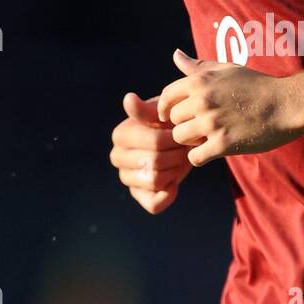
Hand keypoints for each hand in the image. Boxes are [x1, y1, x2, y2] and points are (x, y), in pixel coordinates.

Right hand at [110, 91, 196, 213]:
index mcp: (121, 135)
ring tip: (180, 160)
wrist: (178, 138)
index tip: (186, 134)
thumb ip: (146, 109)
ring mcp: (126, 177)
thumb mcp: (162, 112)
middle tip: (186, 148)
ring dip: (175, 171)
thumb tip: (129, 99)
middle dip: (177, 155)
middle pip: (155, 162)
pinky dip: (167, 196)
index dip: (176, 140)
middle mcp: (117, 157)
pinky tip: (174, 184)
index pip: (155, 142)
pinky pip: (153, 204)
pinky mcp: (138, 194)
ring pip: (156, 180)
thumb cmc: (169, 122)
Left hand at [157, 49, 302, 166]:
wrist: (286, 105)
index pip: (166, 97)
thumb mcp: (227, 69)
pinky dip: (200, 157)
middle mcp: (202, 101)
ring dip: (191, 141)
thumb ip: (198, 66)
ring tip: (207, 137)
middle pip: (173, 119)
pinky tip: (212, 151)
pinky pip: (194, 158)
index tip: (172, 115)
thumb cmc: (257, 86)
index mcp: (200, 81)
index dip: (166, 108)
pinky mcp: (223, 144)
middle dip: (184, 124)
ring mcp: (212, 123)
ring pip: (180, 138)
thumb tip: (176, 55)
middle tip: (200, 126)